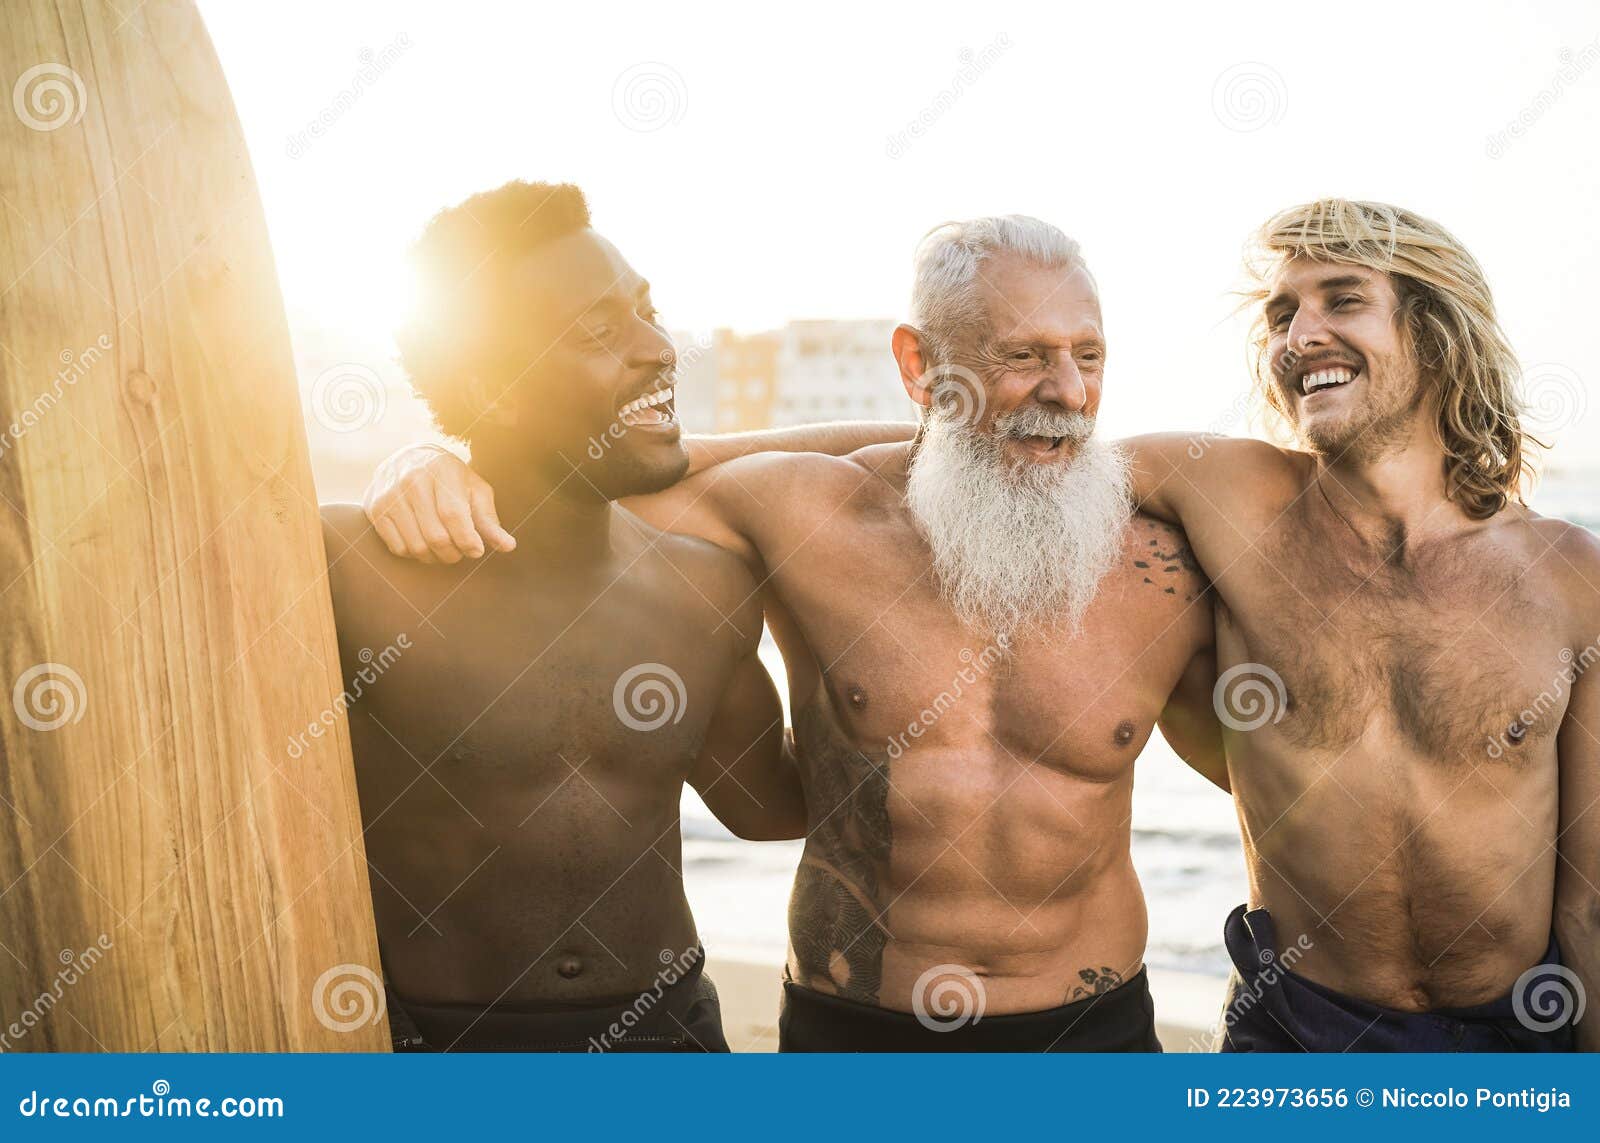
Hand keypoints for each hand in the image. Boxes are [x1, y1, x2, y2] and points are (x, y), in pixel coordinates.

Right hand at [361, 445, 514, 562]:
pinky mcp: (375, 509)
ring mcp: (390, 495)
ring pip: (416, 546)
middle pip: (435, 536)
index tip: (477, 551)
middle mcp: (412, 480)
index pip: (453, 515)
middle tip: (461, 552)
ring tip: (445, 549)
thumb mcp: (474, 491)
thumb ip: (489, 520)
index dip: (467, 540)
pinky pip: (398, 548)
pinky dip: (414, 554)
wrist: (407, 458)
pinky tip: (424, 543)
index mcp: (442, 470)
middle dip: (454, 553)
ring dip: (435, 557)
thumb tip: (509, 547)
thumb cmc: (450, 478)